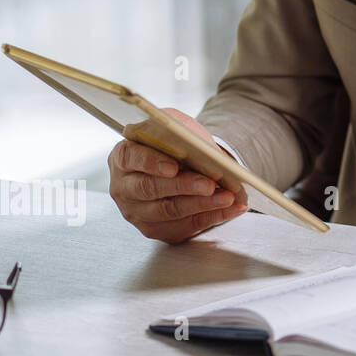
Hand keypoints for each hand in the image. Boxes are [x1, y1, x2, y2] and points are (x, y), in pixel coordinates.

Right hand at [108, 107, 246, 243]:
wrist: (181, 163)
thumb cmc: (175, 144)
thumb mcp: (176, 126)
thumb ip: (180, 131)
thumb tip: (195, 145)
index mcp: (124, 156)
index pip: (131, 158)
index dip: (151, 163)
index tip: (173, 166)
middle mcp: (124, 186)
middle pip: (150, 188)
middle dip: (184, 186)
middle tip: (209, 184)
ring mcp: (137, 211)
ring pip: (169, 210)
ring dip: (202, 204)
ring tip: (227, 197)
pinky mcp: (155, 228)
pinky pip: (184, 225)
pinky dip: (212, 216)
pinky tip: (231, 208)